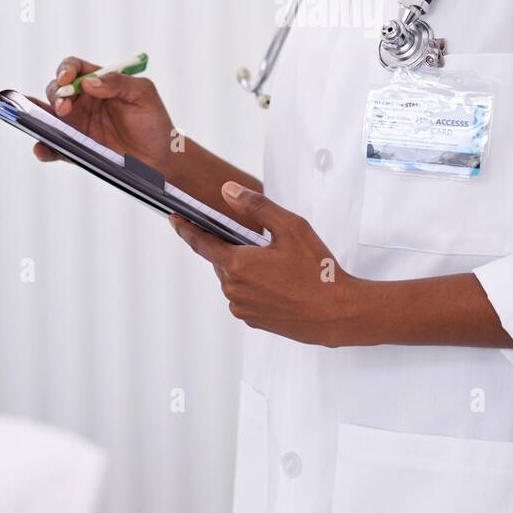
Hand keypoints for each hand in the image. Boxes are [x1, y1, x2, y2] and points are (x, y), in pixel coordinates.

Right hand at [30, 54, 177, 175]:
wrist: (160, 159)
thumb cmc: (154, 121)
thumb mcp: (143, 95)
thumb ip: (118, 83)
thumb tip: (89, 81)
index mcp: (99, 83)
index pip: (75, 69)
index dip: (66, 70)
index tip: (67, 80)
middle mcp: (84, 102)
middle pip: (57, 90)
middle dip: (55, 94)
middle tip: (64, 107)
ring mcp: (77, 126)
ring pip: (49, 116)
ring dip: (39, 116)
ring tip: (38, 121)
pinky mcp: (76, 149)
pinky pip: (54, 146)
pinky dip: (44, 147)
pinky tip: (42, 148)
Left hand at [170, 183, 364, 347]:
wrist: (337, 313)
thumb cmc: (317, 271)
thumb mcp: (291, 228)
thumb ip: (257, 206)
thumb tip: (229, 191)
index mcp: (237, 265)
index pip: (201, 243)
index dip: (186, 229)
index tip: (175, 220)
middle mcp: (234, 289)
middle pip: (222, 261)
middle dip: (234, 249)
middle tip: (262, 243)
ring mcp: (243, 308)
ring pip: (234, 280)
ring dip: (246, 269)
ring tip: (279, 266)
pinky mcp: (254, 321)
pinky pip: (245, 297)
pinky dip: (256, 287)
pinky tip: (280, 283)